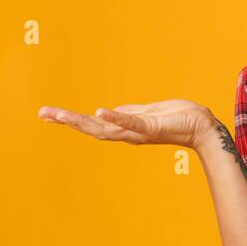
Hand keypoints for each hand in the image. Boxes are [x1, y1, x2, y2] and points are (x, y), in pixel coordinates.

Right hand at [38, 100, 216, 149]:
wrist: (203, 127)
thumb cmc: (178, 118)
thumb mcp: (147, 113)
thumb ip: (128, 114)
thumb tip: (108, 112)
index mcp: (125, 128)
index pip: (92, 124)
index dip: (70, 120)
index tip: (47, 114)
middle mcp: (128, 133)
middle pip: (91, 128)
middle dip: (66, 121)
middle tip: (42, 113)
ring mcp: (139, 131)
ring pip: (105, 128)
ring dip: (82, 121)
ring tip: (60, 114)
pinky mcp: (152, 126)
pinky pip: (132, 123)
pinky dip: (116, 117)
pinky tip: (100, 111)